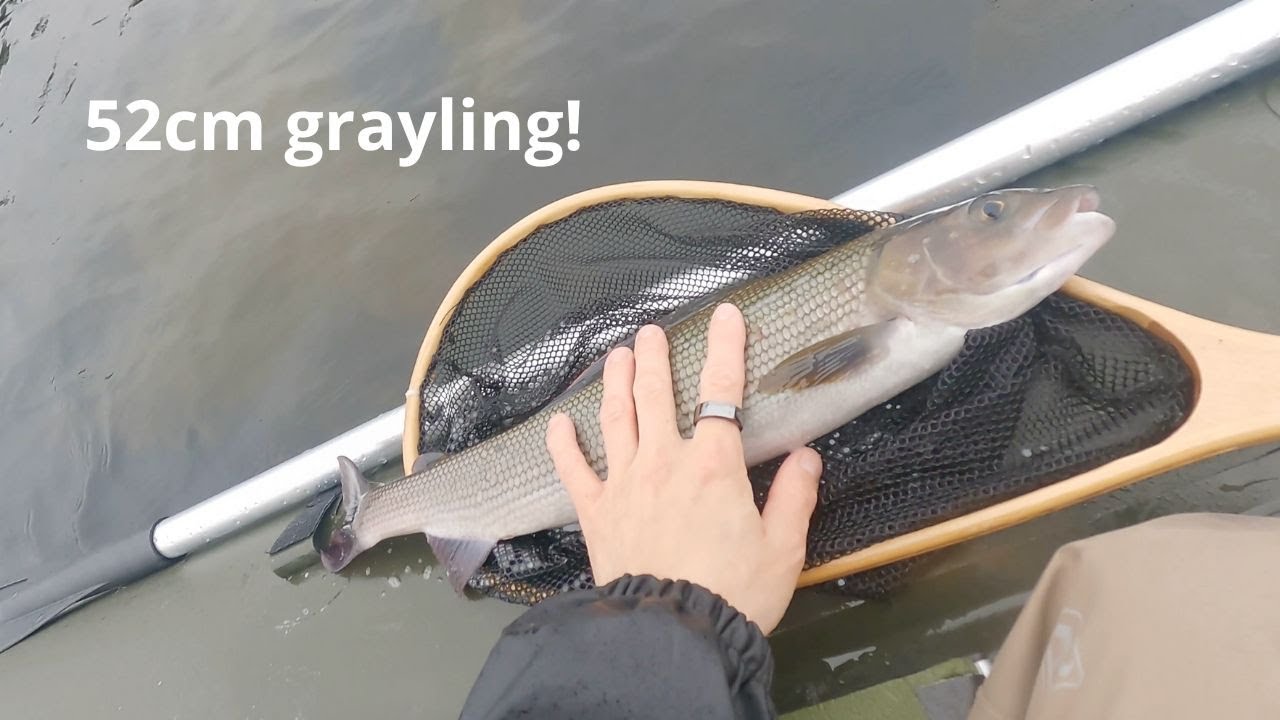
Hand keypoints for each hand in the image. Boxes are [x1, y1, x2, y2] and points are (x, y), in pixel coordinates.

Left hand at [545, 303, 821, 633]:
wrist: (675, 634)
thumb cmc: (734, 593)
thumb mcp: (783, 548)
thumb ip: (794, 496)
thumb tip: (806, 456)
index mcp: (714, 466)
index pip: (721, 392)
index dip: (724, 348)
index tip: (724, 315)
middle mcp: (665, 463)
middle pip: (657, 395)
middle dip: (654, 357)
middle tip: (649, 331)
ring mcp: (625, 484)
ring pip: (616, 419)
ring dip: (615, 382)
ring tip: (615, 356)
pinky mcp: (597, 513)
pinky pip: (574, 470)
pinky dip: (563, 444)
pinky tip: (558, 423)